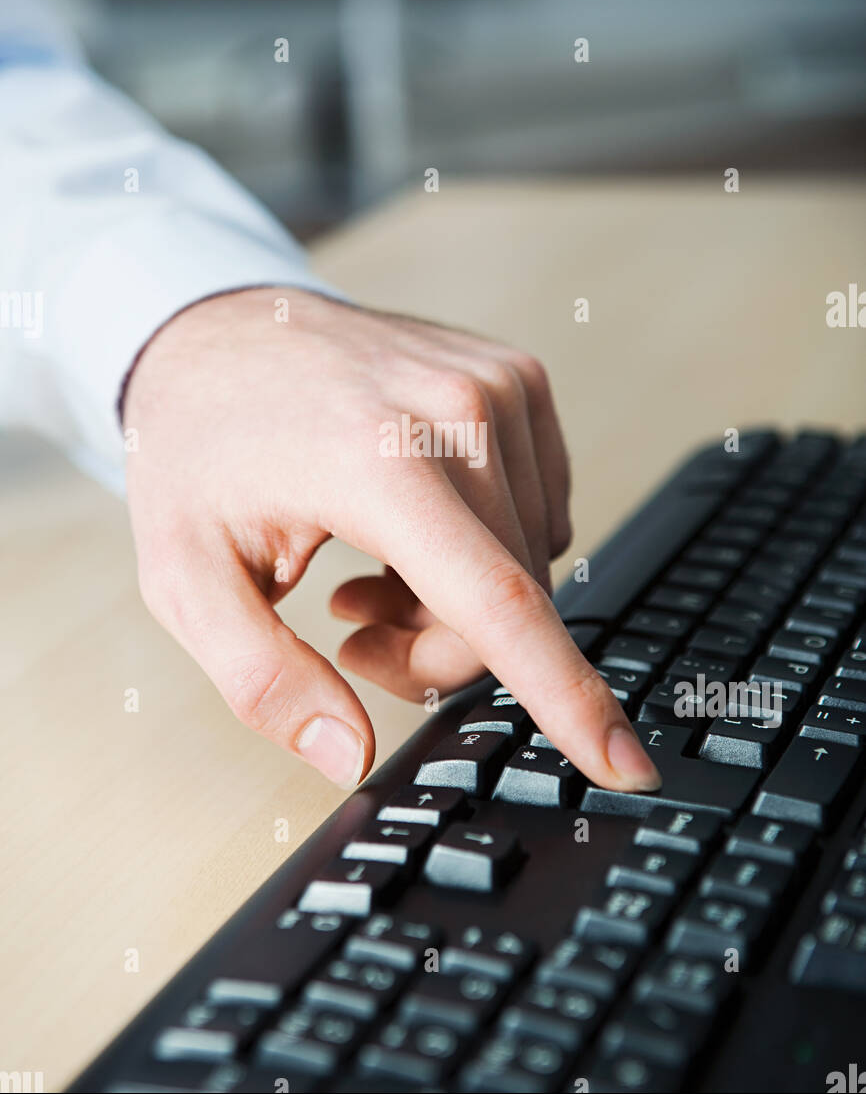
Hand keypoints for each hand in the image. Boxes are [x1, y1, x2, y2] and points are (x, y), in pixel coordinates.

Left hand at [123, 288, 660, 792]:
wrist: (219, 329)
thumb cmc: (198, 448)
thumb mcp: (186, 578)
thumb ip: (264, 679)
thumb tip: (347, 753)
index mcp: (376, 459)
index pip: (498, 600)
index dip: (565, 698)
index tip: (625, 764)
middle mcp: (457, 408)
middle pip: (509, 603)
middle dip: (436, 649)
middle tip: (352, 629)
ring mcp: (498, 384)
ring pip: (530, 563)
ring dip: (458, 598)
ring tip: (367, 567)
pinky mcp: (518, 379)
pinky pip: (538, 512)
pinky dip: (484, 544)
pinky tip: (409, 527)